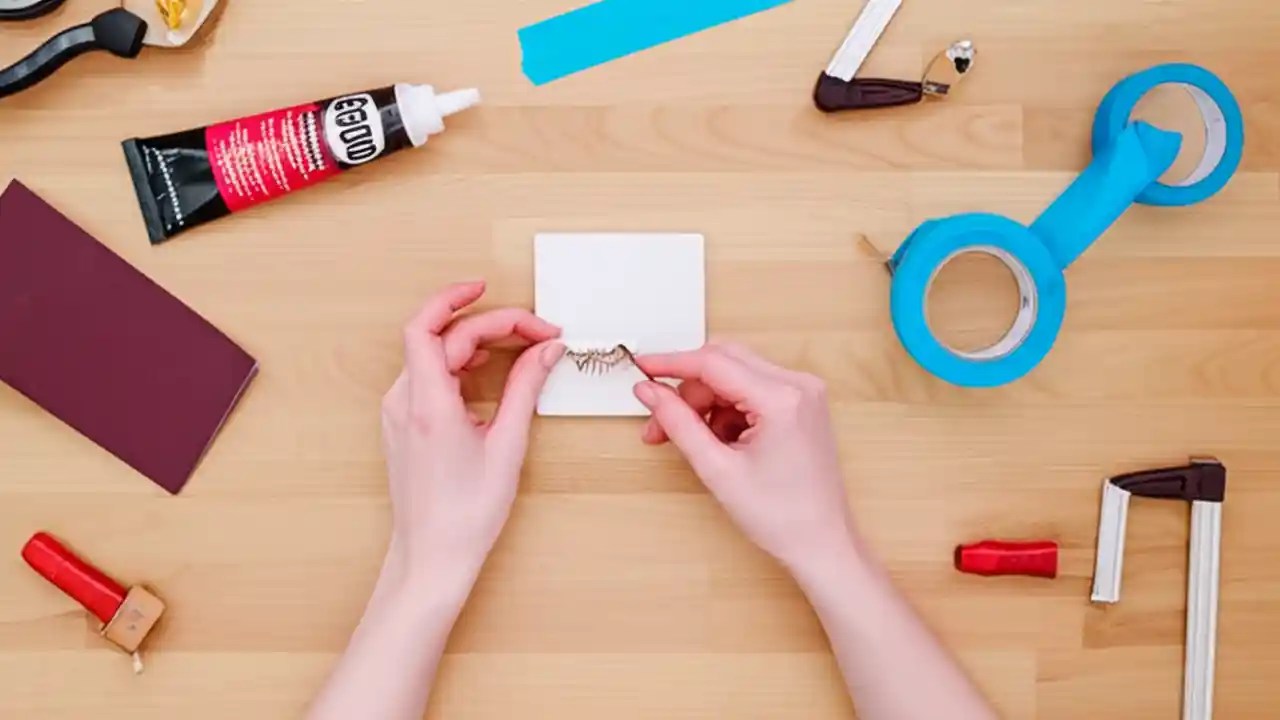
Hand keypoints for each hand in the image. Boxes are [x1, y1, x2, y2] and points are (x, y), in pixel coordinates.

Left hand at [380, 281, 563, 592]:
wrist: (432, 557)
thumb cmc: (466, 514)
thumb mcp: (508, 445)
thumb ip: (526, 388)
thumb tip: (546, 350)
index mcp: (427, 403)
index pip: (435, 327)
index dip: (464, 302)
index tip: (504, 300)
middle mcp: (404, 402)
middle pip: (439, 337)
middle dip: (488, 325)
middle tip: (535, 332)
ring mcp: (398, 413)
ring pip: (431, 354)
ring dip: (472, 342)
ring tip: (517, 347)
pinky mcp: (403, 424)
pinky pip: (428, 376)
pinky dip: (459, 364)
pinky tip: (488, 371)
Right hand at [633, 344, 855, 575]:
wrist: (822, 543)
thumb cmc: (782, 517)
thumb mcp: (717, 469)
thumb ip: (678, 423)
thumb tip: (649, 392)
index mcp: (782, 398)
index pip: (713, 362)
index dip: (670, 364)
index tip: (641, 368)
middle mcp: (798, 385)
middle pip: (723, 362)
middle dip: (686, 390)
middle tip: (659, 422)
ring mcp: (803, 392)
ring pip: (734, 375)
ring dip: (704, 401)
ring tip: (689, 441)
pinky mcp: (801, 403)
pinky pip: (750, 390)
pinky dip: (725, 409)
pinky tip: (717, 442)